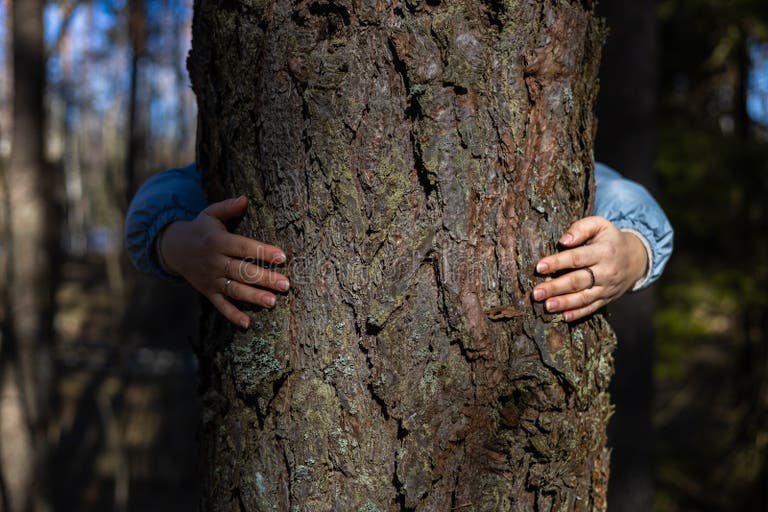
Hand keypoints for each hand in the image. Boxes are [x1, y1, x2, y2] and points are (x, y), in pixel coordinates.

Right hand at [159, 196, 288, 327]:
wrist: (173, 248)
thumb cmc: (201, 229)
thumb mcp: (211, 213)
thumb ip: (228, 207)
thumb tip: (245, 198)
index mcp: (217, 242)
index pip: (243, 247)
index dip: (262, 252)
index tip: (282, 257)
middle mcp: (214, 262)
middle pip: (242, 271)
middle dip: (264, 278)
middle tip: (286, 285)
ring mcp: (210, 279)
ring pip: (234, 290)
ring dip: (253, 297)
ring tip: (273, 302)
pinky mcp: (207, 292)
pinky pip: (220, 305)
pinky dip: (232, 315)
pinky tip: (247, 323)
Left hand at [532, 216, 647, 321]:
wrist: (637, 258)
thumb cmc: (610, 239)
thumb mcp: (600, 225)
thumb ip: (581, 228)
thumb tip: (564, 240)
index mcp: (603, 252)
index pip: (576, 258)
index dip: (557, 263)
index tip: (539, 267)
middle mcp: (606, 272)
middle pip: (577, 281)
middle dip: (555, 287)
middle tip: (536, 293)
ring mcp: (607, 288)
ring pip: (584, 298)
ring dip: (564, 303)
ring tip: (547, 306)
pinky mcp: (607, 299)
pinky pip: (592, 308)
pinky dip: (578, 313)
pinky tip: (564, 317)